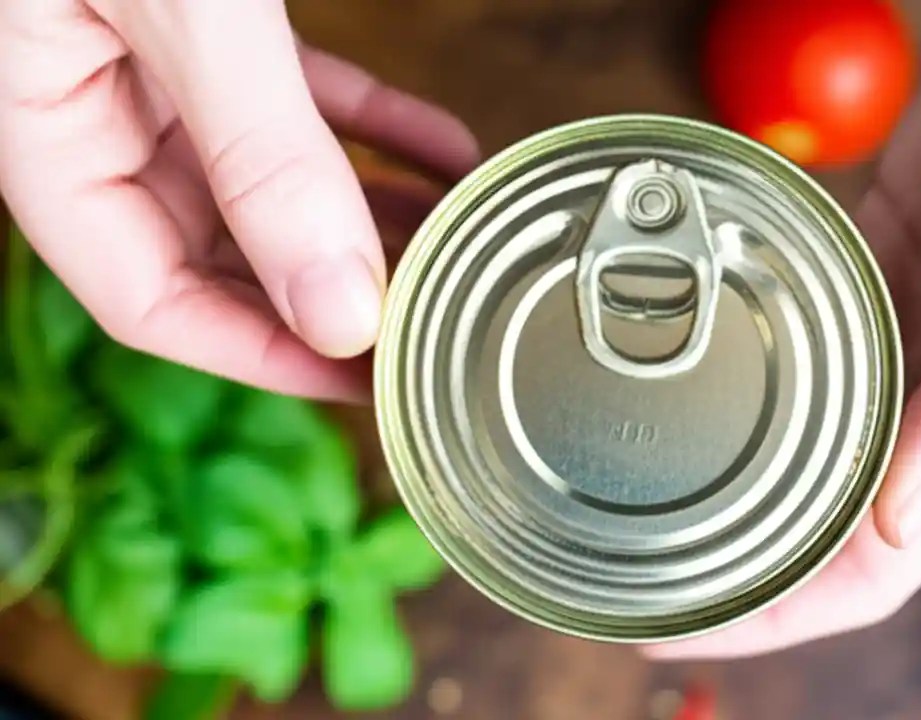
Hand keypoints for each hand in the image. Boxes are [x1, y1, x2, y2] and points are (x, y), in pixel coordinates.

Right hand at [0, 1, 478, 400]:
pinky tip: (444, 155)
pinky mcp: (212, 22)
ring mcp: (154, 70)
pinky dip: (377, 130)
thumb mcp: (184, 11)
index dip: (264, 355)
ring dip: (368, 218)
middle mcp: (97, 113)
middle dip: (331, 290)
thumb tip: (337, 307)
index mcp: (46, 133)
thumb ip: (259, 151)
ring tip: (454, 244)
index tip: (364, 380)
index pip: (148, 299)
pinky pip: (301, 102)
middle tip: (432, 314)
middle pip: (222, 252)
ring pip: (272, 184)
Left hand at [649, 0, 920, 658]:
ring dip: (714, 466)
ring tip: (616, 483)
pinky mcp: (870, 248)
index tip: (672, 633)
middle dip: (721, 557)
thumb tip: (901, 524)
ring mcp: (898, 316)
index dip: (777, 613)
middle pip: (814, 511)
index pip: (874, 561)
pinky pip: (791, 319)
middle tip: (609, 568)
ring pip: (793, 424)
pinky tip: (672, 365)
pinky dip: (732, 354)